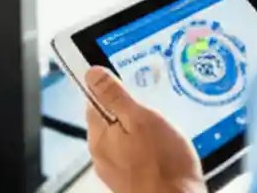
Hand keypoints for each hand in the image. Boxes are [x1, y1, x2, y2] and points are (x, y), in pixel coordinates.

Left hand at [84, 67, 205, 192]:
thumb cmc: (163, 165)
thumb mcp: (140, 119)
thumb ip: (115, 96)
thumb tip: (92, 74)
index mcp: (99, 137)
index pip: (94, 101)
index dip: (113, 90)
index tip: (131, 88)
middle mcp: (102, 156)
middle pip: (110, 121)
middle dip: (130, 113)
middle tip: (152, 112)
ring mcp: (116, 171)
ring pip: (124, 139)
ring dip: (140, 132)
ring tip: (162, 132)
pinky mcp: (132, 182)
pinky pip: (135, 156)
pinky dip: (147, 150)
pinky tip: (164, 151)